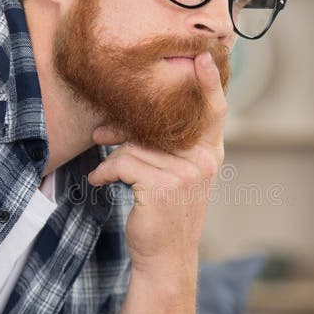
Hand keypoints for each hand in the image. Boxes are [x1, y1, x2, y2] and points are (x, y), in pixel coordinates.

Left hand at [87, 51, 225, 271]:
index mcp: (209, 154)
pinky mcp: (163, 186)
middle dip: (124, 127)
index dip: (209, 83)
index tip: (202, 56)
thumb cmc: (165, 215)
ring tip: (103, 172)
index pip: (215, 111)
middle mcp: (203, 161)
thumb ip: (170, 149)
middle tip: (101, 132)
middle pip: (158, 124)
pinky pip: (124, 162)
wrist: (164, 258)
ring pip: (136, 145)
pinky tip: (99, 182)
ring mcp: (186, 173)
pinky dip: (105, 171)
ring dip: (112, 157)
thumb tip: (132, 122)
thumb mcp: (176, 178)